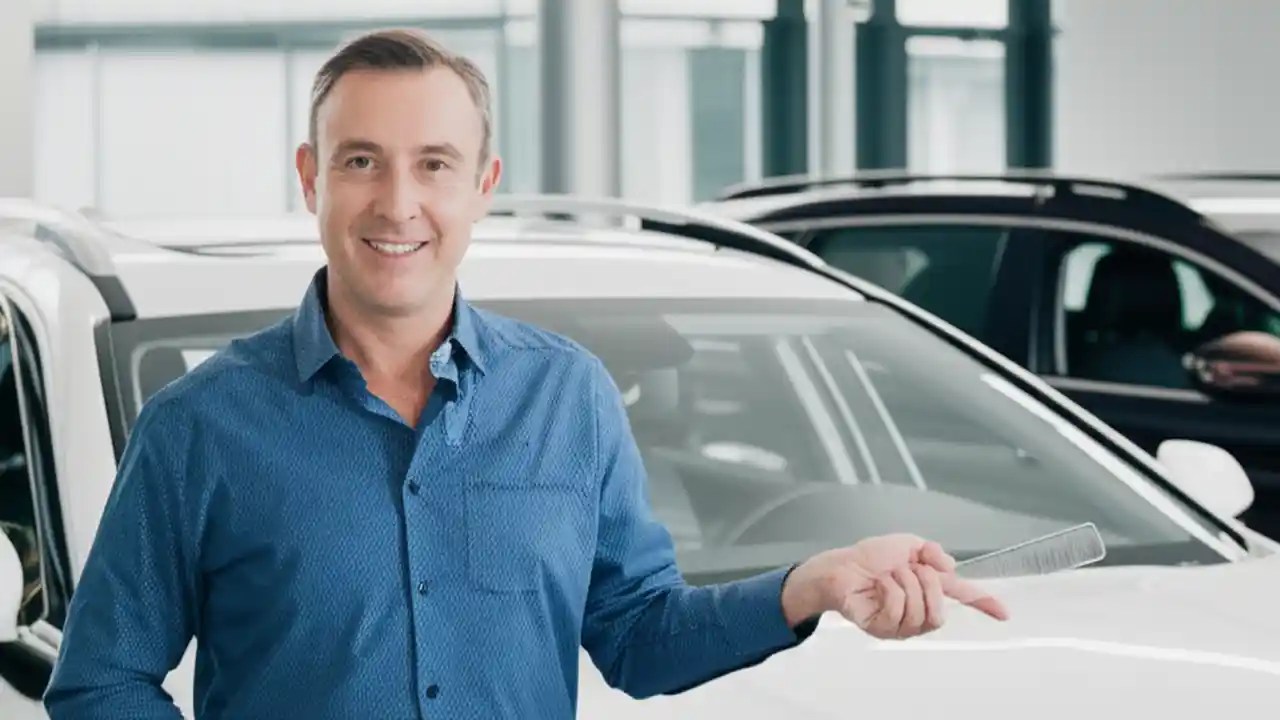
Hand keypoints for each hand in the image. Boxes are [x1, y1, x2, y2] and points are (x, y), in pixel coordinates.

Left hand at [781, 534, 1008, 639]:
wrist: (841, 566)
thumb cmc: (870, 557)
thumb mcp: (907, 543)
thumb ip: (932, 552)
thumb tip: (951, 567)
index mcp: (930, 587)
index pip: (963, 597)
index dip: (985, 604)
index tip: (1004, 613)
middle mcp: (919, 610)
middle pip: (941, 612)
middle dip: (927, 584)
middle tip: (907, 569)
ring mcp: (902, 625)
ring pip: (920, 612)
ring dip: (904, 584)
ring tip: (889, 576)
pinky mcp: (883, 630)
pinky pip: (897, 612)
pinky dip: (889, 591)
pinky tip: (878, 586)